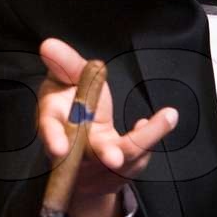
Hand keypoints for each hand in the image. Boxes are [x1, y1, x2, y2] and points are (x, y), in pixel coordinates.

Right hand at [36, 39, 176, 216]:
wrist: (76, 129)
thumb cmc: (68, 98)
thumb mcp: (66, 76)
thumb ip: (64, 62)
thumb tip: (48, 45)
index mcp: (54, 121)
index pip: (49, 130)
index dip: (53, 139)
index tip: (60, 149)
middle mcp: (73, 148)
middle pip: (89, 154)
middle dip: (104, 156)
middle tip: (115, 159)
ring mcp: (94, 163)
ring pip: (120, 159)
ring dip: (142, 141)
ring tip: (167, 117)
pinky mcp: (114, 171)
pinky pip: (135, 160)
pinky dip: (147, 139)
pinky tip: (152, 123)